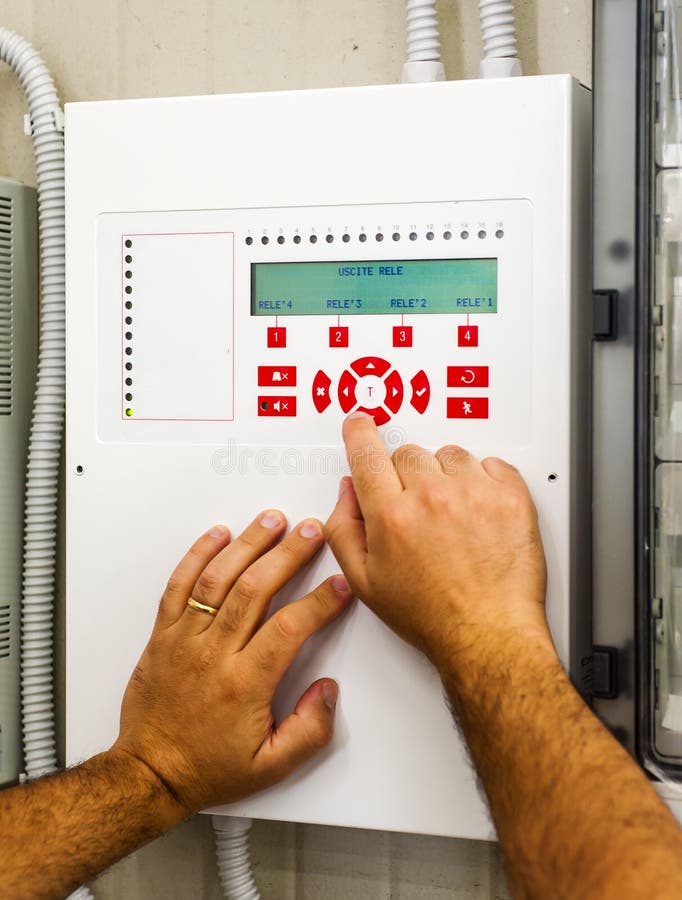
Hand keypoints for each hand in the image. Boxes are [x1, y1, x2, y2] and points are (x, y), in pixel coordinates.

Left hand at [113, 511, 352, 814]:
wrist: (150, 772)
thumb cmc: (208, 767)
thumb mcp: (272, 767)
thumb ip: (310, 730)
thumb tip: (328, 690)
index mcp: (244, 684)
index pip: (289, 628)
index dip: (319, 602)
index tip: (339, 585)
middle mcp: (214, 654)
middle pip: (255, 588)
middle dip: (289, 554)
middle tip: (311, 531)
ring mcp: (185, 639)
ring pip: (218, 578)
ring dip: (248, 544)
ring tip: (272, 520)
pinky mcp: (164, 634)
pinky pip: (179, 585)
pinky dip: (197, 555)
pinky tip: (218, 535)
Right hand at [326, 413, 548, 673]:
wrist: (488, 636)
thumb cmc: (432, 615)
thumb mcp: (365, 582)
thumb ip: (344, 529)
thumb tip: (348, 492)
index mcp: (392, 515)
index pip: (368, 454)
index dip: (360, 434)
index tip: (360, 423)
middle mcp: (432, 497)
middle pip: (409, 453)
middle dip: (407, 475)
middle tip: (419, 509)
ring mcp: (474, 494)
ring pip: (450, 455)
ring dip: (447, 476)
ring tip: (452, 515)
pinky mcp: (510, 497)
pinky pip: (492, 464)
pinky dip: (484, 480)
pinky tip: (479, 510)